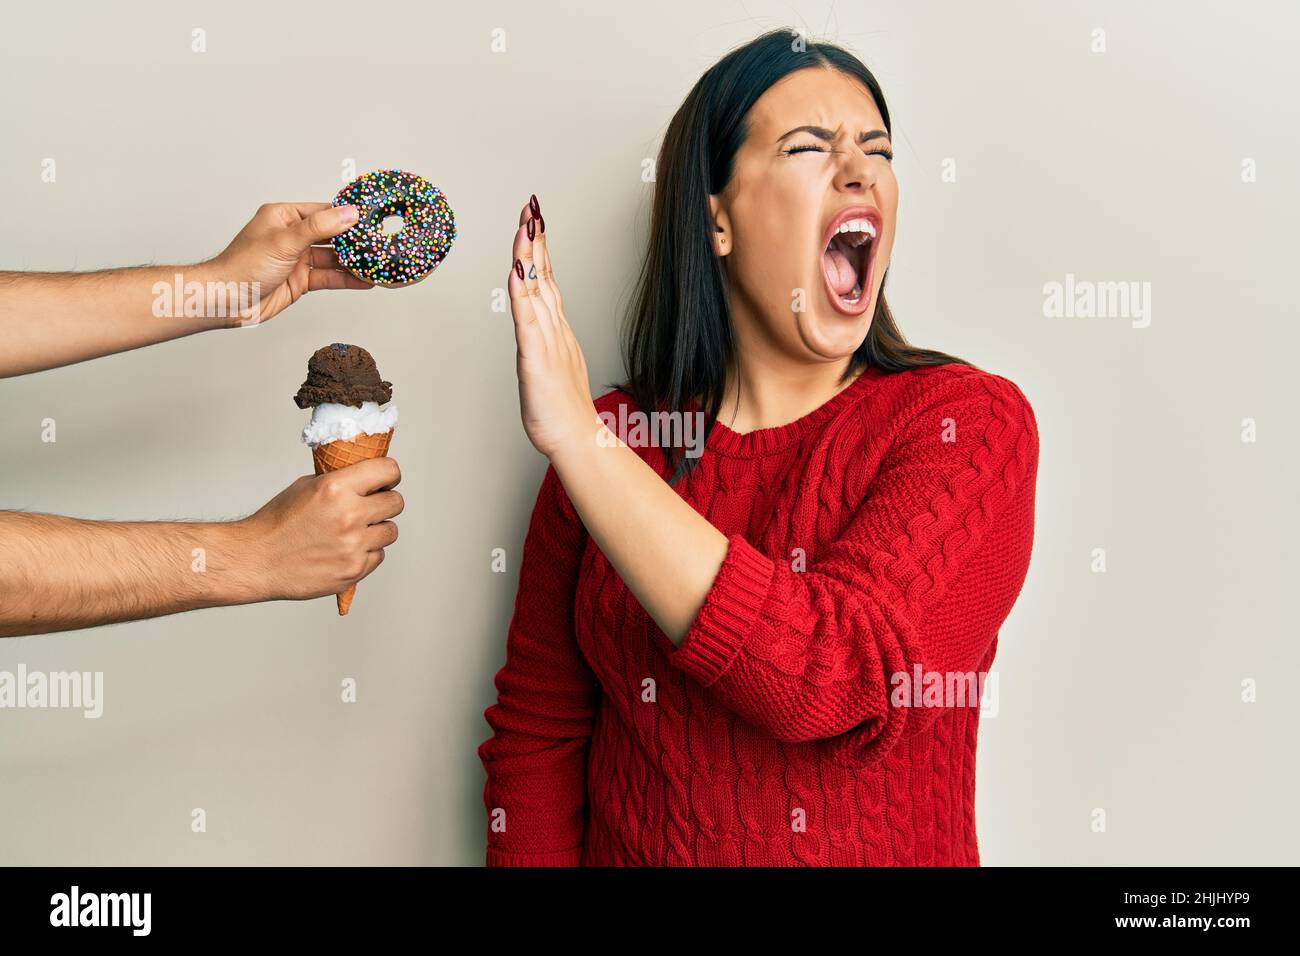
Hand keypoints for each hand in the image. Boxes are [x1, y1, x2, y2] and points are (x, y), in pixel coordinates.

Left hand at [205, 202, 374, 325]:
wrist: (227, 300)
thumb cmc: (244, 265)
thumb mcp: (285, 240)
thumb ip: (319, 228)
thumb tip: (348, 214)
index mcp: (284, 217)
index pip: (323, 211)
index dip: (346, 215)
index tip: (370, 218)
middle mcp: (292, 236)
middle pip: (331, 236)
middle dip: (354, 242)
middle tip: (379, 244)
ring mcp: (297, 259)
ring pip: (332, 259)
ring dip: (353, 263)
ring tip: (377, 264)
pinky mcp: (301, 280)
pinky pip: (329, 277)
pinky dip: (346, 280)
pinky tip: (364, 281)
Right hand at [237, 457, 402, 600]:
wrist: (257, 560)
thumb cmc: (277, 523)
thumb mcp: (306, 486)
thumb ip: (341, 481)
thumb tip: (368, 479)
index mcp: (336, 488)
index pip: (388, 470)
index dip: (389, 474)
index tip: (385, 479)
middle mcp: (349, 515)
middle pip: (396, 502)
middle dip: (385, 501)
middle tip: (370, 506)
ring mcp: (354, 545)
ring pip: (390, 531)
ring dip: (377, 529)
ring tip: (355, 530)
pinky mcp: (354, 569)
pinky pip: (378, 555)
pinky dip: (366, 552)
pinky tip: (345, 549)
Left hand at [507, 196, 596, 458]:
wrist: (579, 439)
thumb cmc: (563, 411)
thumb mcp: (552, 367)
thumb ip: (546, 344)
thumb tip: (541, 329)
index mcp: (555, 329)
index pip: (546, 279)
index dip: (539, 248)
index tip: (535, 219)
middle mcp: (553, 328)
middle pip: (543, 274)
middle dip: (535, 237)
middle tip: (533, 205)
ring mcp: (546, 341)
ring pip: (536, 288)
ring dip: (529, 253)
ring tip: (527, 223)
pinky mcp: (536, 358)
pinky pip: (527, 319)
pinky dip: (522, 292)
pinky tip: (518, 270)